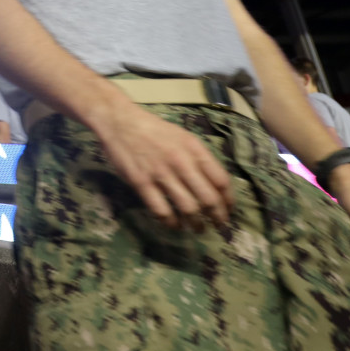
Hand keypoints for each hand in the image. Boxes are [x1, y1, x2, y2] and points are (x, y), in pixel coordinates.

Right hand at [89, 101, 234, 231]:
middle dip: (217, 217)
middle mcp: (181, 162)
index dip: (228, 200)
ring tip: (198, 229)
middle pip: (208, 198)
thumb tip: (214, 184)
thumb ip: (198, 158)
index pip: (221, 180)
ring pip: (188, 208)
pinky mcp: (142, 183)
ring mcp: (161, 173)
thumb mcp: (182, 137)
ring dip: (196, 224)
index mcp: (194, 149)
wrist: (120, 121)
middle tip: (218, 226)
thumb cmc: (154, 130)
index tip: (229, 210)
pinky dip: (171, 222)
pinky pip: (161, 210)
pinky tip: (174, 225)